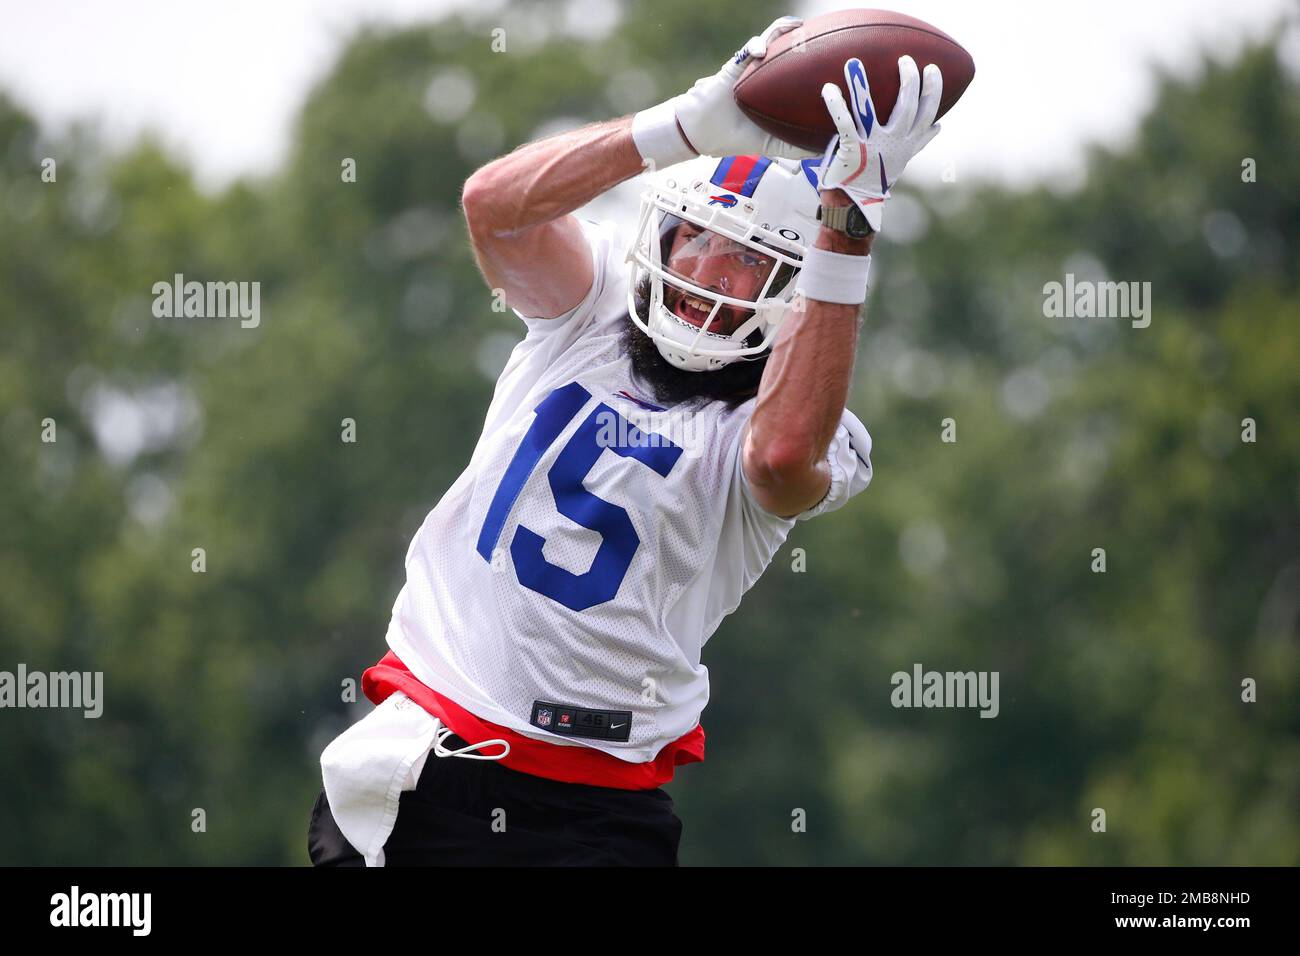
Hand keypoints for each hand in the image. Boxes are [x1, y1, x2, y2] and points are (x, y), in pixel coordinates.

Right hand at [632, 16, 820, 166]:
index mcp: (776, 92)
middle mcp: (765, 76)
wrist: (701, 133)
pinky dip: (756, 45)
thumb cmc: (732, 136)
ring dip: (782, 31)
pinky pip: (747, 49)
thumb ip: (794, 148)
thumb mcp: (771, 145)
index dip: (814, 62)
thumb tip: (824, 151)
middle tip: (823, 36)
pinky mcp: (734, 65)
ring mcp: (750, 68)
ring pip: (769, 41)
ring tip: (797, 26)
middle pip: (787, 51)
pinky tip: (762, 49)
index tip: (834, 61)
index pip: (798, 71)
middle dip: (803, 40)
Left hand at [817, 55, 942, 232]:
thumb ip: (919, 141)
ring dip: (861, 86)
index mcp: (906, 144)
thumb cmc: (874, 179)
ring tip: (855, 63)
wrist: (853, 206)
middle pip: (907, 107)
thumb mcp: (901, 160)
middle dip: (909, 81)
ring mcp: (872, 147)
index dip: (933, 90)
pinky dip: (836, 105)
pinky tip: (828, 89)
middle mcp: (893, 144)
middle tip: (904, 60)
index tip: (933, 69)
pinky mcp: (852, 151)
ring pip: (870, 111)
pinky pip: (843, 123)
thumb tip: (938, 126)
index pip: (927, 113)